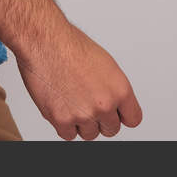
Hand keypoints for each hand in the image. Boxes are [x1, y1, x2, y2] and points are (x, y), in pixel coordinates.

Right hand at [14, 20, 142, 139]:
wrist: (43, 41)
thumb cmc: (69, 45)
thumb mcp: (104, 63)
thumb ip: (112, 89)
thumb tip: (113, 104)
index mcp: (120, 90)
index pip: (132, 119)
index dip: (121, 115)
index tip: (114, 113)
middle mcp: (105, 104)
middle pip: (111, 129)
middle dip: (100, 119)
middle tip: (85, 102)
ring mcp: (83, 114)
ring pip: (89, 134)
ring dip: (80, 122)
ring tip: (70, 99)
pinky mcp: (61, 119)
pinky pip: (68, 135)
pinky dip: (63, 124)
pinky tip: (60, 105)